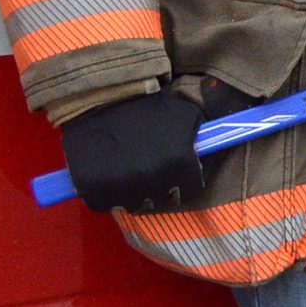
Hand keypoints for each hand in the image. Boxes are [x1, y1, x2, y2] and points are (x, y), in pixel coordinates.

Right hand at [59, 89, 205, 212]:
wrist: (100, 101)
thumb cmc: (146, 107)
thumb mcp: (183, 114)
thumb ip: (198, 134)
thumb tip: (208, 146)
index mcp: (180, 162)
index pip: (192, 191)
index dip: (187, 183)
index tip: (180, 178)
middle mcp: (156, 181)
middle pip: (164, 200)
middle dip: (161, 187)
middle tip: (152, 172)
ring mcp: (124, 190)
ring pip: (136, 205)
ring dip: (136, 193)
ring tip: (130, 172)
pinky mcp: (97, 193)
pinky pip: (107, 204)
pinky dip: (109, 195)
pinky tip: (109, 177)